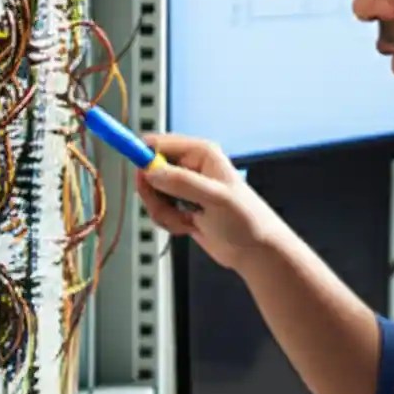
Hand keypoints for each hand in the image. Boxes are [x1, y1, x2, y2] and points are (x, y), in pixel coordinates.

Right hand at [136, 134, 285, 272]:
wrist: (253, 250)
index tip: (140, 176)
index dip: (144, 158)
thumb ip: (182, 183)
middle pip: (148, 171)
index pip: (158, 144)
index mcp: (200, 152)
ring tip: (188, 220)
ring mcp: (183, 187)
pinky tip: (190, 227)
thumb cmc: (246, 219)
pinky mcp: (180, 207)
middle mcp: (190, 166)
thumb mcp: (215, 198)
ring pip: (151, 195)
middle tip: (171, 208)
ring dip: (164, 213)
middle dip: (155, 195)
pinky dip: (169, 223)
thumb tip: (151, 170)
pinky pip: (158, 211)